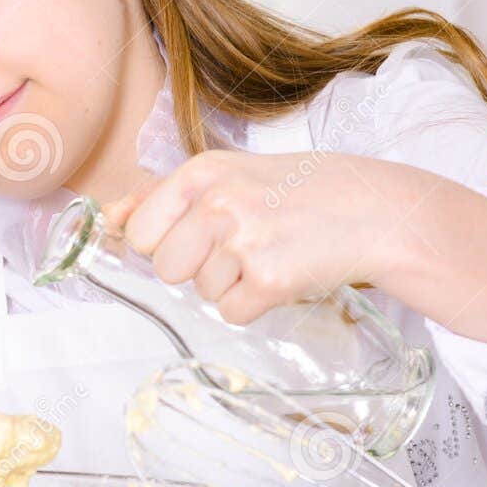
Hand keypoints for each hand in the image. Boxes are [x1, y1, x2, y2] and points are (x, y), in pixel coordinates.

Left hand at [102, 150, 392, 325]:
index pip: (141, 231)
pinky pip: (231, 313)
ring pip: (201, 291)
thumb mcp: (231, 175)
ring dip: (231, 283)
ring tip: (270, 253)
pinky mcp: (269, 280)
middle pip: (165, 268)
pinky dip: (254, 304)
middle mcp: (217, 203)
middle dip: (196, 267)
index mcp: (202, 172)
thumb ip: (166, 195)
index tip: (198, 235)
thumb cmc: (300, 191)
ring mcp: (243, 242)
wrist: (376, 210)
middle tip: (240, 246)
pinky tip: (283, 273)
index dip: (166, 242)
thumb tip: (110, 217)